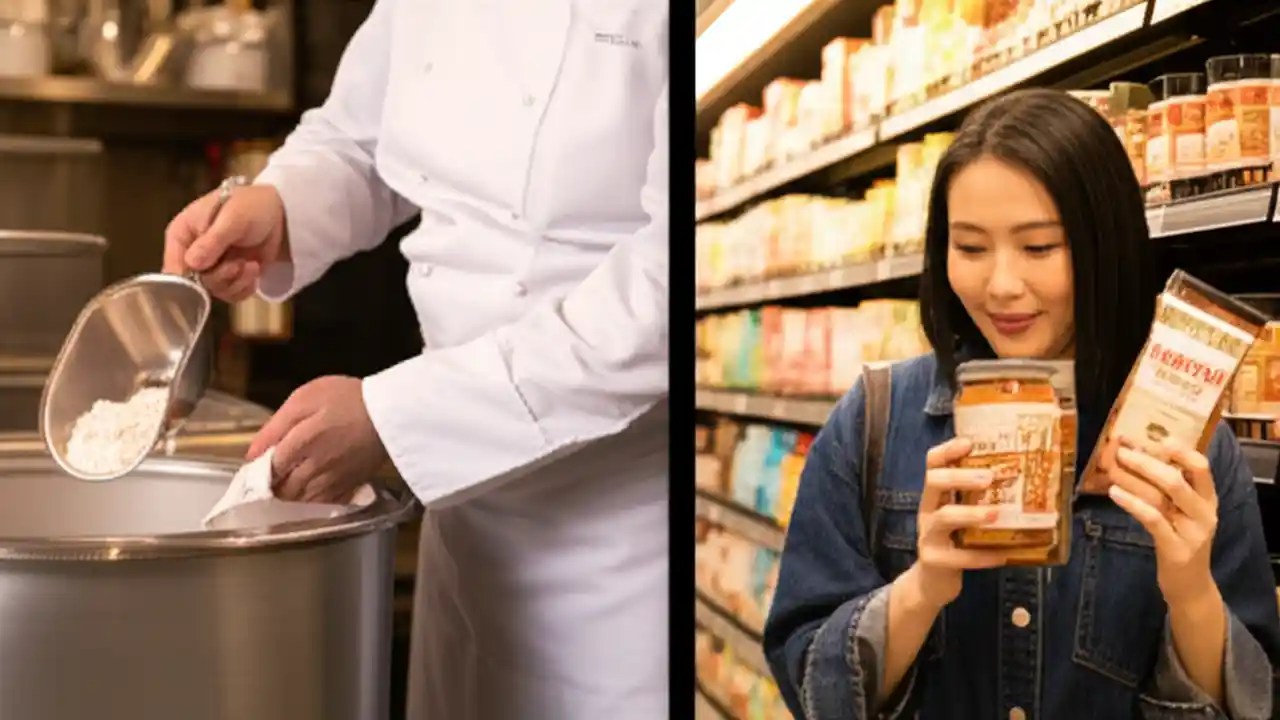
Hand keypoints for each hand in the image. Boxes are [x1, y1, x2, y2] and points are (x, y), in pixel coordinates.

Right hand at [163, 184, 288, 301]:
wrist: (278, 213)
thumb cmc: (250, 206)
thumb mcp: (232, 219)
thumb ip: (212, 241)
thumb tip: (192, 264)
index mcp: (182, 234)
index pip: (172, 266)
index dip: (187, 278)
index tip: (207, 277)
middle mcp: (191, 254)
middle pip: (194, 283)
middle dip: (221, 276)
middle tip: (239, 263)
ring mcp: (210, 268)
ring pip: (214, 291)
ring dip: (236, 281)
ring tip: (251, 264)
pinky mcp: (228, 278)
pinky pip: (230, 295)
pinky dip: (244, 288)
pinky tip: (254, 272)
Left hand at [247, 376, 387, 503]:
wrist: (392, 412)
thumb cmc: (348, 398)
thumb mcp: (306, 397)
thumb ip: (276, 425)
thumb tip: (252, 454)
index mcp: (301, 443)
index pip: (267, 470)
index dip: (257, 472)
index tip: (256, 467)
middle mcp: (315, 468)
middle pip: (282, 491)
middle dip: (272, 488)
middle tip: (269, 479)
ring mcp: (333, 481)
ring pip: (301, 502)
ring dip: (289, 498)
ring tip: (287, 486)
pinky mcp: (349, 487)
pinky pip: (323, 505)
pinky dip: (312, 504)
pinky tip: (310, 494)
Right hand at [907, 437, 1007, 610]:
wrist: (932, 583)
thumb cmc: (956, 543)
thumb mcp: (961, 516)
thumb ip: (978, 501)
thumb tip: (1024, 480)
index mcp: (935, 496)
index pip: (933, 463)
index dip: (948, 449)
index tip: (969, 442)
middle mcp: (928, 511)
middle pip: (934, 481)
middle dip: (961, 476)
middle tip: (989, 477)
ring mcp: (928, 536)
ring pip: (944, 517)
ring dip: (971, 513)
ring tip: (995, 515)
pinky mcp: (934, 561)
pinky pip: (959, 557)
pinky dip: (982, 556)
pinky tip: (1002, 556)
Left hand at [1106, 436, 1219, 607]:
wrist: (1190, 586)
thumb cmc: (1179, 541)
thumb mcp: (1181, 513)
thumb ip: (1168, 490)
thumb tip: (1137, 455)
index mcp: (1208, 499)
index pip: (1202, 467)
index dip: (1181, 450)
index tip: (1157, 437)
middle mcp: (1204, 513)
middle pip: (1175, 479)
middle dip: (1145, 461)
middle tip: (1120, 449)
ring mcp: (1192, 532)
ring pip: (1161, 497)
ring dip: (1132, 478)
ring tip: (1110, 466)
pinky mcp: (1176, 549)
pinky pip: (1153, 519)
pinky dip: (1132, 503)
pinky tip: (1114, 492)